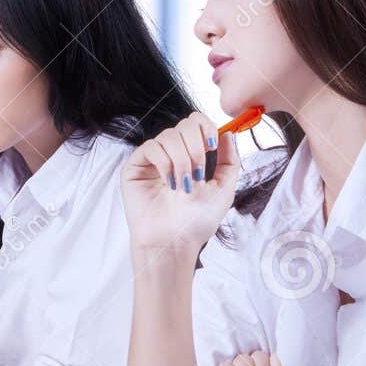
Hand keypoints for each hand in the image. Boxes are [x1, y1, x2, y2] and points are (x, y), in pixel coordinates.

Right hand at [121, 112, 239, 255]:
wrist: (174, 242)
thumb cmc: (196, 222)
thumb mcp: (224, 189)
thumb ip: (230, 161)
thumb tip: (229, 133)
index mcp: (193, 155)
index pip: (196, 123)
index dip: (206, 127)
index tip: (212, 145)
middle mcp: (173, 154)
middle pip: (184, 124)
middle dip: (196, 148)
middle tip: (198, 174)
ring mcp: (153, 159)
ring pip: (169, 135)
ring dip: (181, 160)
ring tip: (182, 185)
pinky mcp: (135, 166)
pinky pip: (151, 147)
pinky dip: (164, 163)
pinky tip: (167, 182)